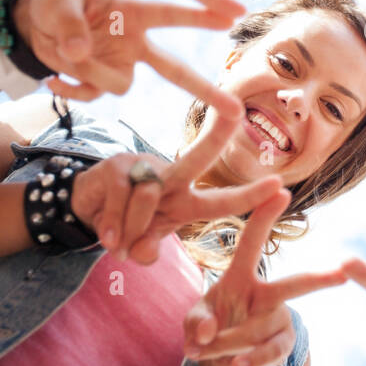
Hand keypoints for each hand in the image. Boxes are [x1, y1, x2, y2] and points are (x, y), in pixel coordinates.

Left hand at [13, 0, 236, 104]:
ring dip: (91, 75)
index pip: (168, 15)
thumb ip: (69, 25)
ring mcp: (121, 65)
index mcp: (130, 14)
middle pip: (175, 70)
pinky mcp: (102, 82)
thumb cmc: (55, 3)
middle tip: (234, 109)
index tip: (231, 16)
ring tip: (64, 53)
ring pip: (121, 86)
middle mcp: (134, 43)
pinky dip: (71, 90)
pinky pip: (94, 96)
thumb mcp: (57, 4)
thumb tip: (78, 54)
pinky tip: (52, 79)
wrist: (34, 25)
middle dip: (204, 89)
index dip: (198, 16)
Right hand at [71, 151, 282, 264]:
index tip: (280, 186)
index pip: (223, 200)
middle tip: (235, 112)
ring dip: (131, 229)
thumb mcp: (142, 243)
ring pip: (147, 197)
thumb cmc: (126, 224)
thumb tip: (143, 253)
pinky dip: (112, 224)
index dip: (250, 195)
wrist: (85, 210)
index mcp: (187, 200)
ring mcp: (142, 168)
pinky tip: (107, 237)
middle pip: (198, 156)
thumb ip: (148, 249)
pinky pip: (119, 199)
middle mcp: (171, 178)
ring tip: (118, 243)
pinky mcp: (114, 167)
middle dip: (217, 135)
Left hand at [182, 189, 346, 365]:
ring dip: (228, 343)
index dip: (266, 216)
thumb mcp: (192, 323)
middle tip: (344, 274)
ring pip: (260, 330)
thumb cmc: (207, 330)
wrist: (223, 362)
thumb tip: (209, 331)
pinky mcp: (283, 344)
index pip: (253, 241)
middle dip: (320, 280)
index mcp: (240, 276)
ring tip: (203, 351)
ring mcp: (279, 320)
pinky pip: (268, 354)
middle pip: (294, 286)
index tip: (283, 191)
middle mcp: (267, 294)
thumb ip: (195, 324)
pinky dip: (247, 362)